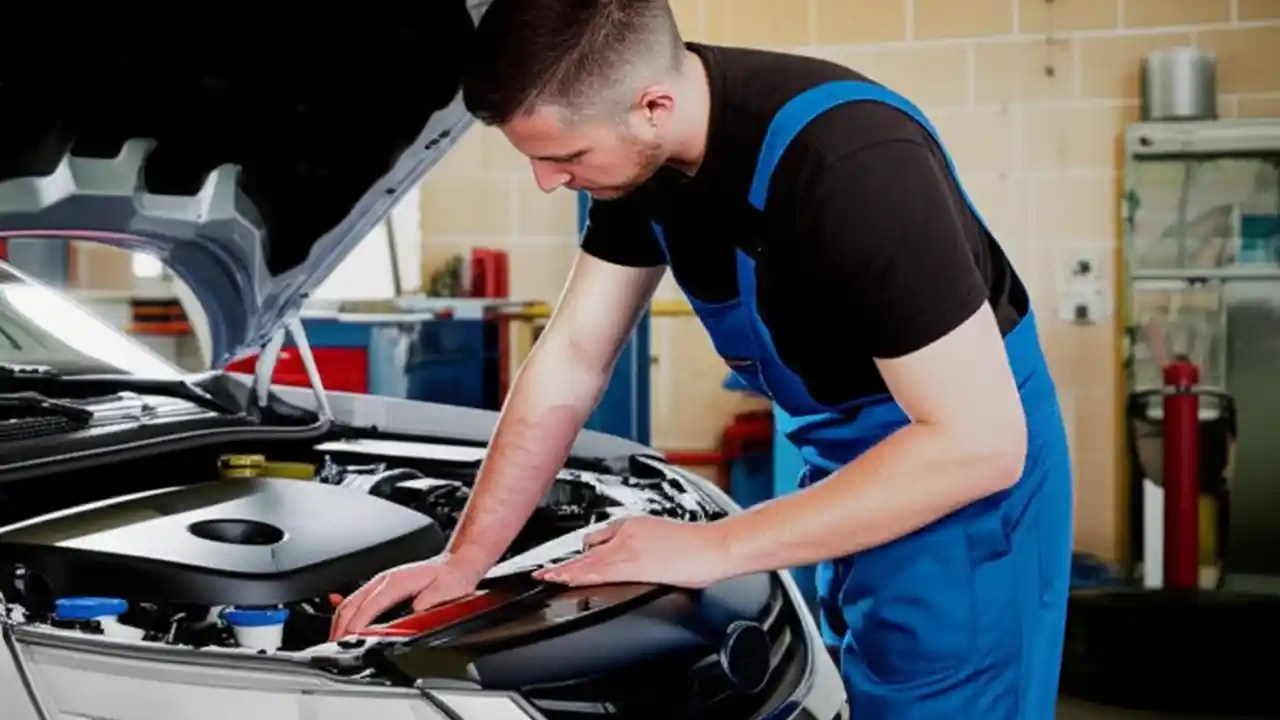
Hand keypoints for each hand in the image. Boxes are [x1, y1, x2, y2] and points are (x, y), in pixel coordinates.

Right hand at [329, 554, 481, 640]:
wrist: (454, 564)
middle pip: (351, 604)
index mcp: (396, 582)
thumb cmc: (450, 578)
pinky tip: (341, 624)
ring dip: (340, 622)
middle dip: (340, 627)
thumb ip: (425, 605)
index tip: (348, 641)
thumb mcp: (444, 593)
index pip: (368, 606)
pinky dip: (344, 614)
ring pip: (350, 602)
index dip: (356, 626)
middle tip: (334, 648)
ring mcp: (380, 582)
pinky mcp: (381, 587)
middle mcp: (383, 580)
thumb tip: (411, 616)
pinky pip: (356, 600)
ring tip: (335, 642)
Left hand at [532, 516, 731, 589]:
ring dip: (566, 570)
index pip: (599, 538)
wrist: (715, 545)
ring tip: (548, 578)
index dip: (582, 553)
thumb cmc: (698, 546)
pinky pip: (600, 571)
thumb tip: (636, 560)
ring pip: (589, 561)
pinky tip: (569, 579)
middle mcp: (627, 533)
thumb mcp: (663, 537)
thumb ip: (643, 546)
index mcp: (634, 525)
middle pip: (588, 550)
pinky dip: (580, 575)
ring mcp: (629, 547)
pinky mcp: (635, 563)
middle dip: (565, 563)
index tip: (571, 561)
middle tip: (543, 572)